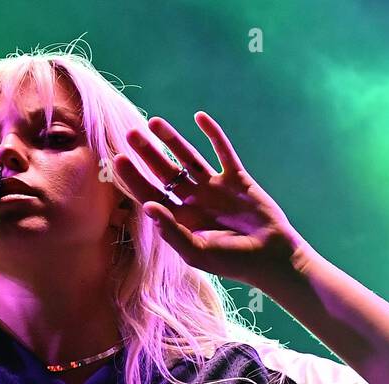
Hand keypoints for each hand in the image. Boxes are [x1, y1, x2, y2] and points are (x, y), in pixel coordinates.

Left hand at [113, 112, 305, 287]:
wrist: (270, 257)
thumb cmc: (232, 262)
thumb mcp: (197, 252)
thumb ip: (171, 231)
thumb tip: (147, 206)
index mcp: (180, 219)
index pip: (150, 193)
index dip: (133, 177)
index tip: (118, 159)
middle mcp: (193, 200)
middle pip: (165, 172)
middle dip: (148, 153)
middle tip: (131, 134)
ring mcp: (214, 187)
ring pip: (188, 158)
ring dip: (172, 140)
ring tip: (154, 122)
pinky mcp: (236, 178)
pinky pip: (222, 151)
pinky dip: (212, 134)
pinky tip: (199, 117)